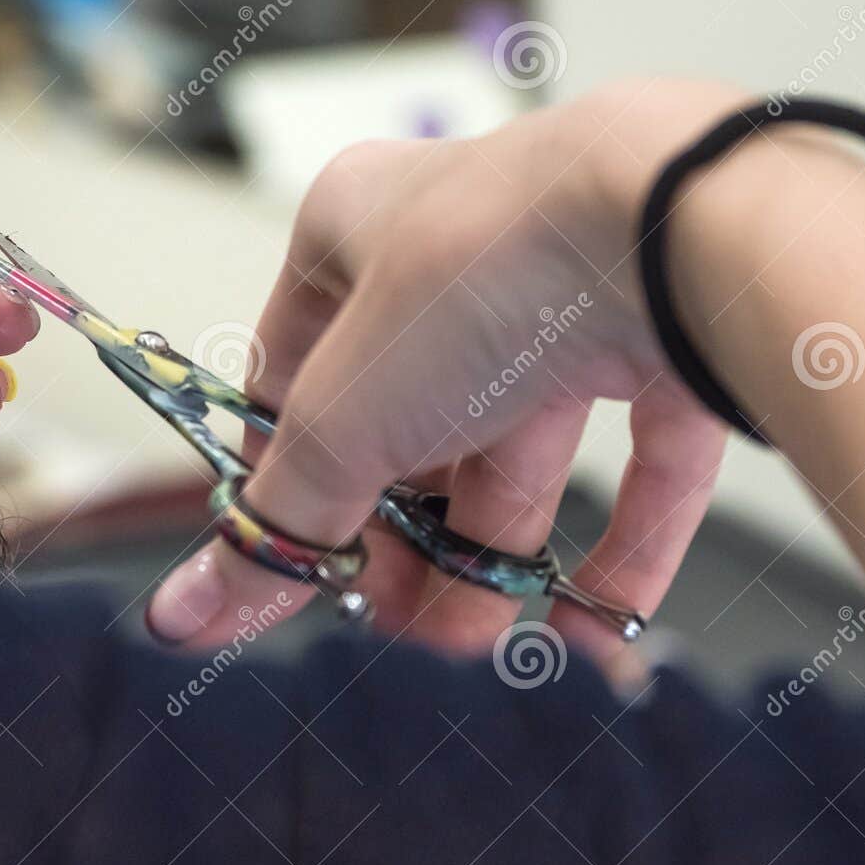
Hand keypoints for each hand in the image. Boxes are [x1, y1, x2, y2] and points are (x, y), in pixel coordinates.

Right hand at [148, 82, 743, 664]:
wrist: (679, 225)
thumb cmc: (482, 275)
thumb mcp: (341, 421)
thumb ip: (277, 527)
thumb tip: (186, 616)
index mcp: (354, 233)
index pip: (291, 378)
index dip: (292, 481)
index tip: (300, 564)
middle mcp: (458, 256)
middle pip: (408, 430)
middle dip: (404, 543)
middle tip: (397, 619)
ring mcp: (568, 294)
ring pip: (517, 451)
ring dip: (493, 557)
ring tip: (477, 639)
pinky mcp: (666, 335)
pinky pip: (635, 454)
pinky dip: (616, 541)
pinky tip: (588, 617)